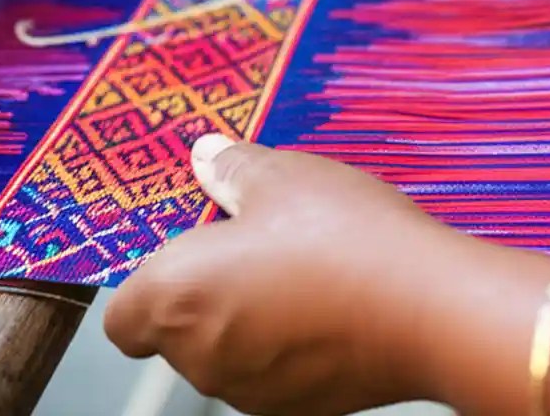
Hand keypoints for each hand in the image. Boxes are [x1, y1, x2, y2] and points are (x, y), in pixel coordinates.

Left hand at [103, 135, 462, 414]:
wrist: (427, 309)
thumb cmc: (347, 243)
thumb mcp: (285, 177)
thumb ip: (233, 170)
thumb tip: (210, 158)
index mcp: (176, 297)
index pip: (122, 318)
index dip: (151, 283)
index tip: (192, 248)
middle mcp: (201, 356)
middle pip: (179, 331)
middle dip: (211, 292)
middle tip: (261, 244)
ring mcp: (251, 389)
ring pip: (230, 352)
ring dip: (253, 318)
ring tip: (308, 271)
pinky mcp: (299, 408)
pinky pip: (276, 371)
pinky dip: (293, 344)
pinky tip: (334, 304)